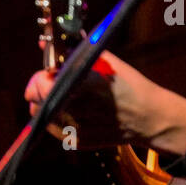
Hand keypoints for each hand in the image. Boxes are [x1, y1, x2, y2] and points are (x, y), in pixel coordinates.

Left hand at [24, 52, 185, 152]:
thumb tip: (48, 43)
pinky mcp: (77, 141)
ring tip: (64, 95)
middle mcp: (75, 110)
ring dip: (46, 103)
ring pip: (42, 115)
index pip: (40, 85)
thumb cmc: (129, 86)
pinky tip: (71, 109)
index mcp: (82, 86)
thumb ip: (76, 51)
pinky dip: (56, 118)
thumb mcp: (107, 62)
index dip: (40, 76)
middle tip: (52, 82)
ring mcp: (74, 129)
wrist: (150, 118)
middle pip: (36, 100)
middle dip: (40, 88)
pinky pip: (54, 128)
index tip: (48, 71)